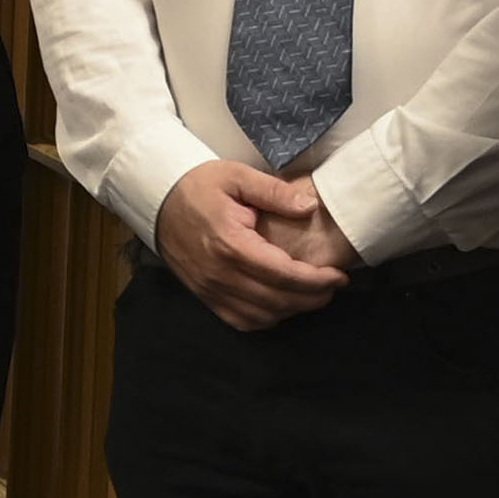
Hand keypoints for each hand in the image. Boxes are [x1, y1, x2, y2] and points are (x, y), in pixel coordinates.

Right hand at [158, 161, 357, 331]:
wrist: (158, 201)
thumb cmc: (200, 186)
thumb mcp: (237, 176)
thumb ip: (275, 192)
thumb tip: (310, 208)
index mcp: (232, 244)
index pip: (284, 274)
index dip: (317, 280)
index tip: (339, 276)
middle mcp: (220, 274)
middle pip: (278, 300)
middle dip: (312, 297)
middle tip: (333, 286)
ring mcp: (210, 289)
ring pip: (262, 315)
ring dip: (292, 309)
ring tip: (312, 294)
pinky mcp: (205, 297)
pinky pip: (241, 321)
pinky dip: (267, 318)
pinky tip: (281, 304)